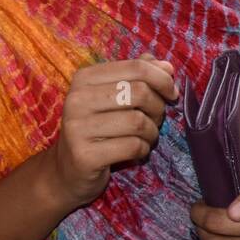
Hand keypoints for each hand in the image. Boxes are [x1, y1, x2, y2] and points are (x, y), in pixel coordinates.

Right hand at [45, 55, 177, 209]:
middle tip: (156, 119)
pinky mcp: (85, 156)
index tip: (171, 93)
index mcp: (85, 78)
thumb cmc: (98, 129)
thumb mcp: (114, 97)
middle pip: (139, 92)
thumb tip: (167, 67)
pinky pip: (133, 146)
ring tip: (146, 137)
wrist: (67, 171)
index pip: (136, 67)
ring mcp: (77, 128)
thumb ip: (138, 77)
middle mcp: (77, 99)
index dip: (162, 78)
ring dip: (152, 132)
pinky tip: (137, 152)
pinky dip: (143, 149)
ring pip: (138, 121)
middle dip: (158, 107)